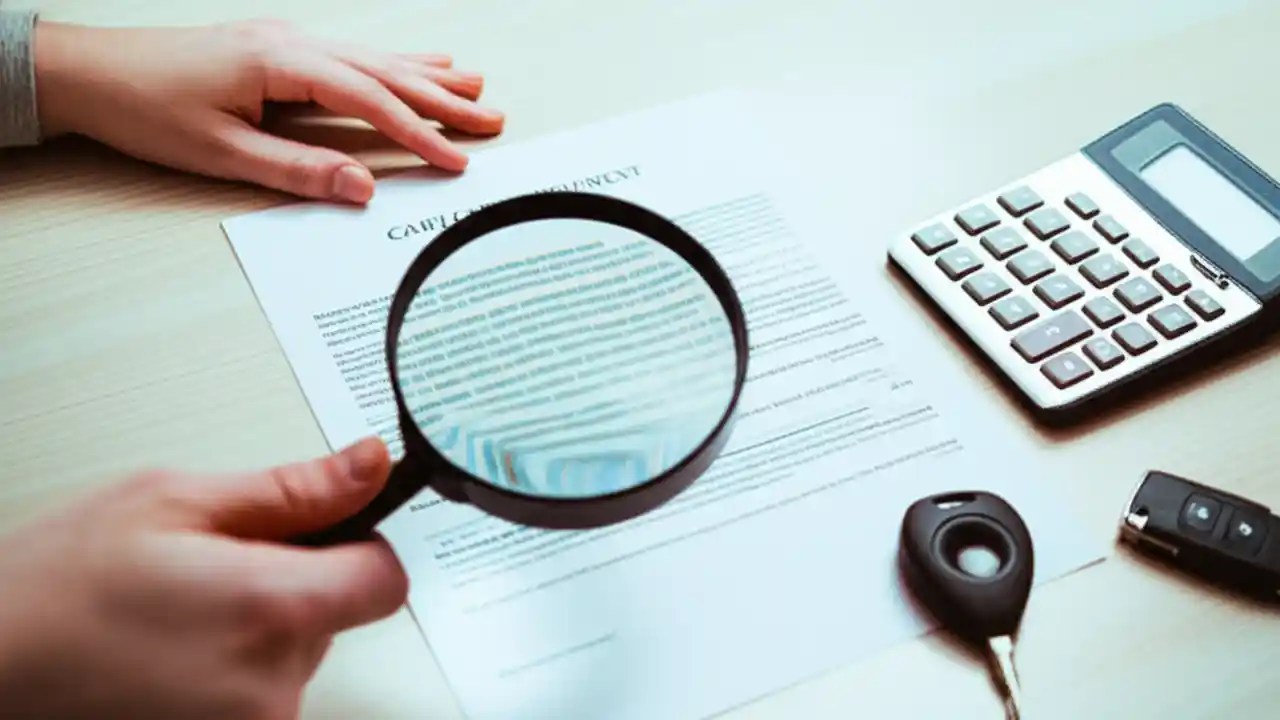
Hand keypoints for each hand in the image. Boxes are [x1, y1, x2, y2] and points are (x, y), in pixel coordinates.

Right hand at [0, 437, 406, 719]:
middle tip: (213, 565)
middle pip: (338, 615)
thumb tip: (369, 466)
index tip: (328, 530)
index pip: (386, 581)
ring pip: (297, 655)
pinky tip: (174, 648)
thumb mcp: (173, 502)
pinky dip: (234, 668)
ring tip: (178, 610)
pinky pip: (263, 694)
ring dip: (259, 626)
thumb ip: (292, 490)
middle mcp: (271, 686)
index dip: (363, 545)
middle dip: (294, 580)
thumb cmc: (55, 586)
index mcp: (270, 609)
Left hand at [33, 18, 504, 202]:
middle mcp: (292, 43)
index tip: (458, 159)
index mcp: (281, 63)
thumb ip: (297, 170)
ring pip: (373, 57)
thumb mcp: (221, 153)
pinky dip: (391, 64)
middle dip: (443, 99)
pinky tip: (411, 65)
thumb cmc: (146, 108)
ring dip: (426, 75)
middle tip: (493, 119)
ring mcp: (287, 41)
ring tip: (474, 87)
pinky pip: (351, 55)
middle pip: (385, 72)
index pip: (370, 100)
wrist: (90, 71)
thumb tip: (362, 188)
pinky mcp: (278, 48)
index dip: (419, 132)